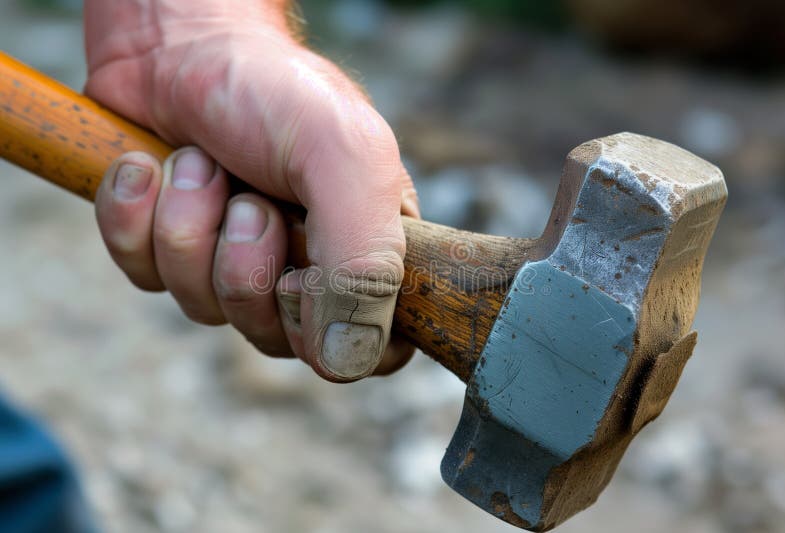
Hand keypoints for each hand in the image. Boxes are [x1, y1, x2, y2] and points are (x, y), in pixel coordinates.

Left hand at [84, 0, 419, 380]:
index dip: (332, 329)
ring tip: (200, 165)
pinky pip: (145, 276)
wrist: (176, 40)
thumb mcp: (342, 159)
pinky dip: (136, 219)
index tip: (300, 271)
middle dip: (246, 264)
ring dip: (189, 228)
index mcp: (368, 248)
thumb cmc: (272, 88)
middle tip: (248, 198)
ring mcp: (235, 263)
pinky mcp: (171, 251)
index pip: (375, 349)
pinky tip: (149, 168)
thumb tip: (347, 364)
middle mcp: (307, 266)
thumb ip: (363, 260)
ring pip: (205, 310)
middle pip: (277, 338)